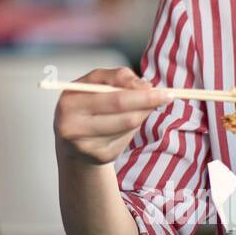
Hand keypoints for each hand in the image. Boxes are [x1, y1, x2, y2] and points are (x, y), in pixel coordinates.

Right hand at [53, 67, 170, 167]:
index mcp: (69, 102)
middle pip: (125, 116)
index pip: (114, 98)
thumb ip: (117, 77)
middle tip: (167, 97)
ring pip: (129, 127)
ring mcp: (87, 146)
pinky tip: (123, 124)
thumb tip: (145, 85)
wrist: (71, 137)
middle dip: (148, 104)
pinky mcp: (99, 157)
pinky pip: (126, 139)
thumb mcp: (94, 83)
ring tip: (139, 106)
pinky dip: (131, 128)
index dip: (141, 95)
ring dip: (141, 114)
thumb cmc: (85, 103)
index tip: (161, 90)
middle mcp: (73, 127)